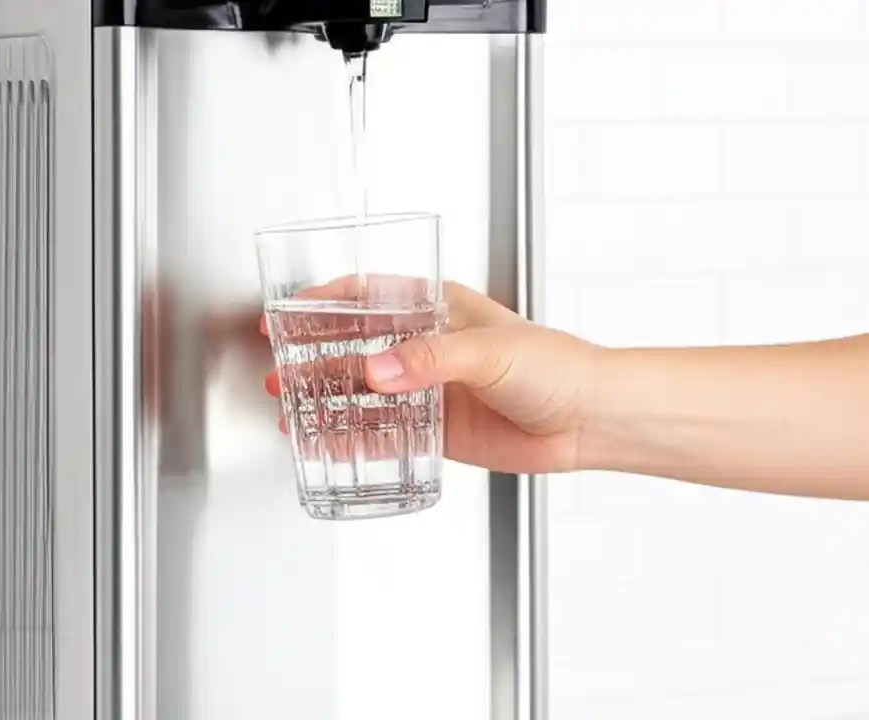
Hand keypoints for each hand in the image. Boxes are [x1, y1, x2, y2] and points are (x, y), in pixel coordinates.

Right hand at [263, 281, 599, 473]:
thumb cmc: (557, 366)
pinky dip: (352, 437)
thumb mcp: (488, 351)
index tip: (285, 312)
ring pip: (363, 391)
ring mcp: (428, 388)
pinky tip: (327, 444)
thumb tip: (376, 372)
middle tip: (278, 370)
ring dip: (325, 399)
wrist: (589, 419)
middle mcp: (427, 346)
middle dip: (312, 357)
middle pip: (354, 346)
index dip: (322, 303)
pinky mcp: (436, 429)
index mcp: (437, 309)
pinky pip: (383, 431)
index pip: (367, 296)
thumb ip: (429, 361)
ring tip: (290, 409)